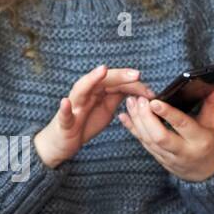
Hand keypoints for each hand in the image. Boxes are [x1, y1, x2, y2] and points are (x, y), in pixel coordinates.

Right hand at [34, 64, 154, 168]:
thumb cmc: (85, 122)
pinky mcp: (64, 121)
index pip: (116, 81)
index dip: (133, 83)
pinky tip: (65, 102)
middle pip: (102, 80)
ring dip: (91, 79)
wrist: (64, 142)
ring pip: (81, 89)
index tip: (150, 90)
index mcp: (97, 90)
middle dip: (119, 76)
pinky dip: (64, 108)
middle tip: (136, 74)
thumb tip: (137, 88)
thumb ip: (117, 96)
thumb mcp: (107, 108)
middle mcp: (85, 94)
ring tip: (102, 71)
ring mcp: (73, 106)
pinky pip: (64, 114)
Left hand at [118, 85, 213, 182]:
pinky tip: (124, 116)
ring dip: (137, 121)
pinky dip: (133, 129)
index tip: (155, 101)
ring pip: (149, 141)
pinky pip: (143, 144)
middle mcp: (183, 151)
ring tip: (131, 102)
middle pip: (160, 136)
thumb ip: (213, 105)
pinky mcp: (158, 159)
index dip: (168, 113)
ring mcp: (169, 157)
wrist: (206, 173)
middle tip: (139, 100)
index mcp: (199, 140)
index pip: (182, 125)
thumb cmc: (210, 145)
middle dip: (147, 118)